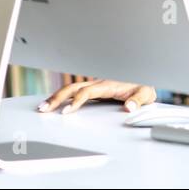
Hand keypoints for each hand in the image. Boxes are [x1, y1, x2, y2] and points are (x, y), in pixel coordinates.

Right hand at [37, 78, 156, 114]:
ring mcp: (95, 86)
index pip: (87, 91)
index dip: (76, 101)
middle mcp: (98, 83)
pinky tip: (53, 104)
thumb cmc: (144, 85)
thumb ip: (138, 100)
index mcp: (108, 84)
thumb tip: (129, 107)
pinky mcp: (94, 91)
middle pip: (73, 88)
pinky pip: (75, 92)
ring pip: (72, 89)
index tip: (66, 112)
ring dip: (56, 97)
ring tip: (42, 107)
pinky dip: (63, 97)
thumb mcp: (145, 93)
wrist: (144, 77)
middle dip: (57, 98)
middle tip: (44, 109)